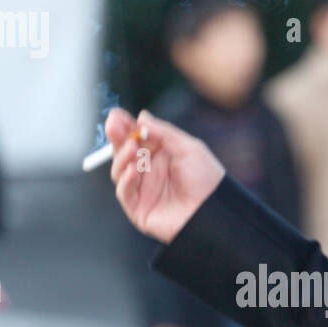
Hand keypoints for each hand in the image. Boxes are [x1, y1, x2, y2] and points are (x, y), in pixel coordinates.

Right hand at [107, 107, 224, 243]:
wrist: (214, 211)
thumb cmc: (207, 180)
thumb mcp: (188, 148)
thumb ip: (163, 132)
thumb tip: (142, 117)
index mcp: (159, 154)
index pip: (136, 136)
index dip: (124, 126)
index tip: (116, 115)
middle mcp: (148, 170)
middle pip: (123, 151)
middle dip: (116, 137)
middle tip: (113, 126)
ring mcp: (142, 189)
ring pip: (119, 170)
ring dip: (121, 157)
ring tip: (131, 149)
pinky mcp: (138, 208)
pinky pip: (124, 192)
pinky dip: (125, 180)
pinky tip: (132, 170)